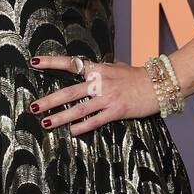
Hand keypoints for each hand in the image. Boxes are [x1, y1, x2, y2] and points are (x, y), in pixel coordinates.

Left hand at [28, 55, 159, 135]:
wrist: (160, 84)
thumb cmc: (137, 77)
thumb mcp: (116, 68)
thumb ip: (100, 71)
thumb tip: (88, 70)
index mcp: (98, 69)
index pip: (71, 64)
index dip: (52, 62)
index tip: (34, 62)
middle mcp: (100, 82)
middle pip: (69, 92)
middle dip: (49, 100)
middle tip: (33, 107)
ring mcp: (108, 97)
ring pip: (79, 109)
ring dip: (61, 117)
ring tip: (46, 123)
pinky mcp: (117, 110)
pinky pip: (96, 120)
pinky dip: (83, 127)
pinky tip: (72, 132)